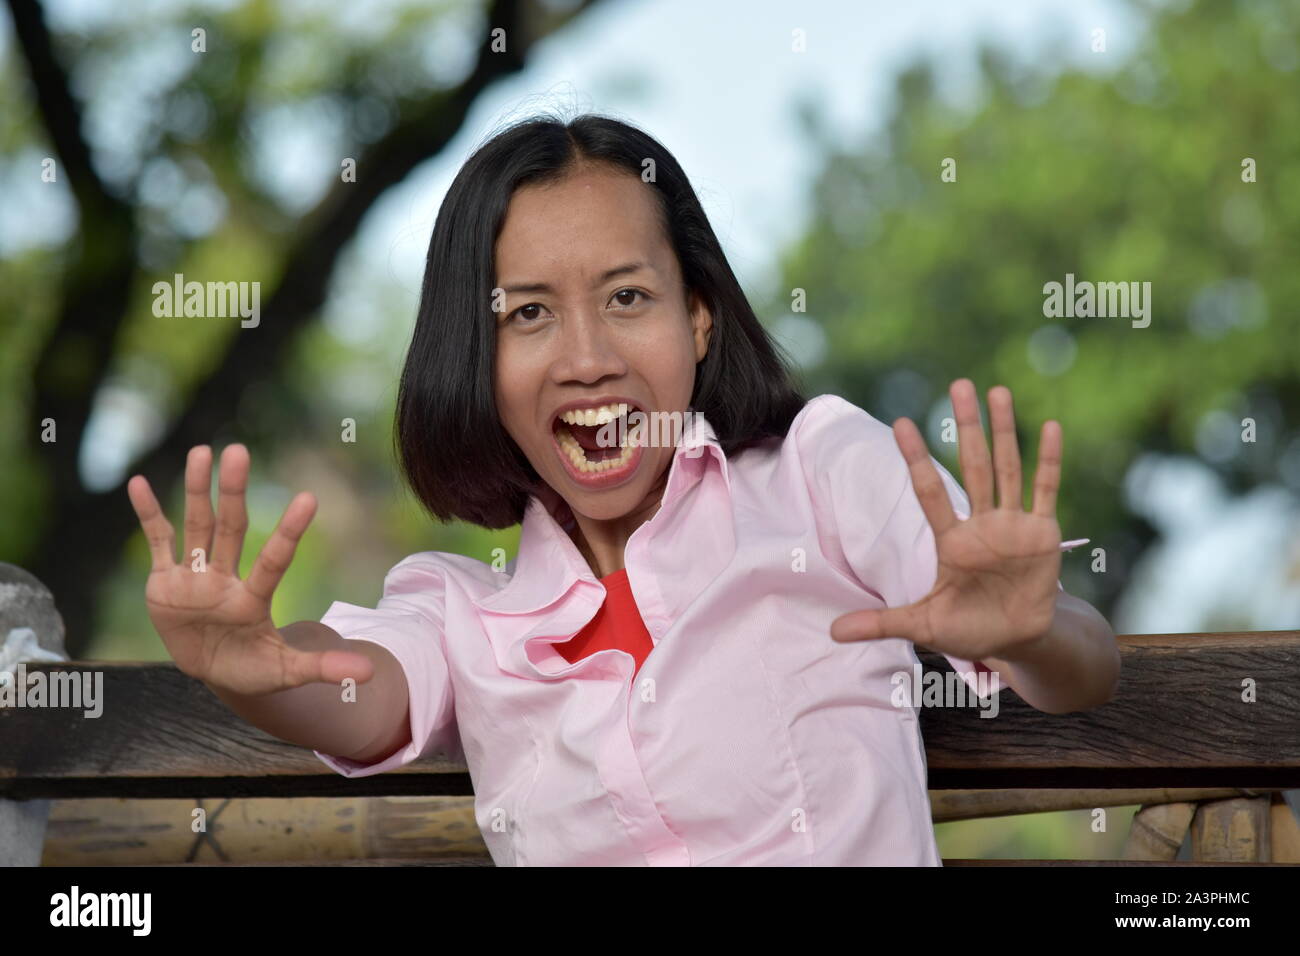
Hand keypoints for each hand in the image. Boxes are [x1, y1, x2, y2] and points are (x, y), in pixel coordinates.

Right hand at [126, 444, 372, 695]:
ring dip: (197, 490)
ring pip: (197, 526)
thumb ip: (323, 667)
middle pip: (230, 528)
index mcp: (254, 599)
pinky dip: (148, 514)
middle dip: (233, 492)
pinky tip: (139, 483)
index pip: (274, 561)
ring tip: (202, 451)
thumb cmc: (254, 668)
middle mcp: (225, 579)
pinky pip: (157, 542)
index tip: (309, 498)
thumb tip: (370, 673)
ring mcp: (195, 577)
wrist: (216, 672)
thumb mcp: (287, 672)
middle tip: (239, 450)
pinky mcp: (165, 582)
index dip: (289, 533)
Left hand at [830, 379, 1061, 662]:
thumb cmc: (968, 629)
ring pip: (1006, 468)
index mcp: (951, 541)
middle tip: (959, 384)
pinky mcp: (1043, 533)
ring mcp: (1012, 524)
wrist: (1015, 641)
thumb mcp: (922, 626)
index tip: (901, 423)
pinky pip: (1045, 490)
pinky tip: (1048, 426)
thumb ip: (881, 623)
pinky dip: (1047, 460)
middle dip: (967, 426)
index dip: (917, 459)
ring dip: (1004, 431)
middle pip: (972, 465)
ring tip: (997, 391)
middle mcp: (981, 523)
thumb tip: (832, 633)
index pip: (929, 491)